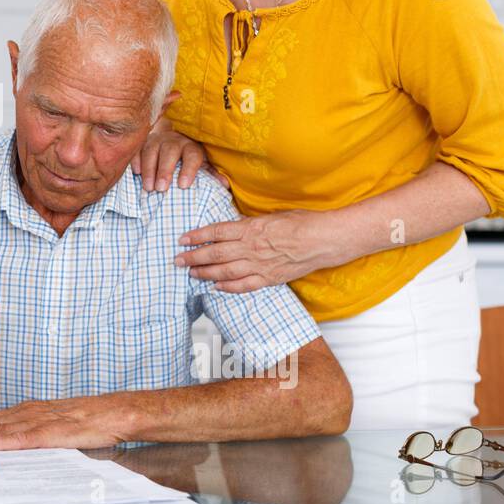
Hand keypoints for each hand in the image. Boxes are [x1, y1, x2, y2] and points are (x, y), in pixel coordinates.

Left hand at [0, 396, 131, 450]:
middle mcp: (28, 411)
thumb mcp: (52, 422)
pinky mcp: (51, 431)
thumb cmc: (87, 419)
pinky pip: (22, 437)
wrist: (113, 413)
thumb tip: (6, 441)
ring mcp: (38, 420)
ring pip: (1, 427)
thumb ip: (29, 429)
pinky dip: (3, 441)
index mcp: (27, 410)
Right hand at [132, 100, 228, 192]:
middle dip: (165, 170)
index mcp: (191, 146)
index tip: (184, 186)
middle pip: (170, 152)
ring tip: (148, 188)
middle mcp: (174, 141)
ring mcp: (157, 139)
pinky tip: (136, 173)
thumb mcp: (201, 165)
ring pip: (152, 150)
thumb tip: (225, 185)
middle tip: (161, 189)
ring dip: (149, 169)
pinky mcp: (143, 141)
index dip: (189, 169)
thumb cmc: (187, 159)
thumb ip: (211, 175)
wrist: (172, 139)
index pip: (192, 155)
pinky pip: (137, 148)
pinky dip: (135, 160)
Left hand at [176, 208, 337, 292]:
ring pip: (225, 271)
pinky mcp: (271, 279)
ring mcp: (261, 265)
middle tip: (177, 260)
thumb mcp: (272, 216)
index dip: (197, 236)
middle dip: (193, 257)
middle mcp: (252, 247)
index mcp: (251, 228)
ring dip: (205, 273)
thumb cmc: (302, 223)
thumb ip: (251, 224)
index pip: (216, 232)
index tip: (182, 239)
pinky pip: (245, 285)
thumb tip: (234, 226)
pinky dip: (228, 288)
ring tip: (191, 273)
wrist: (326, 239)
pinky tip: (216, 288)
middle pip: (215, 253)